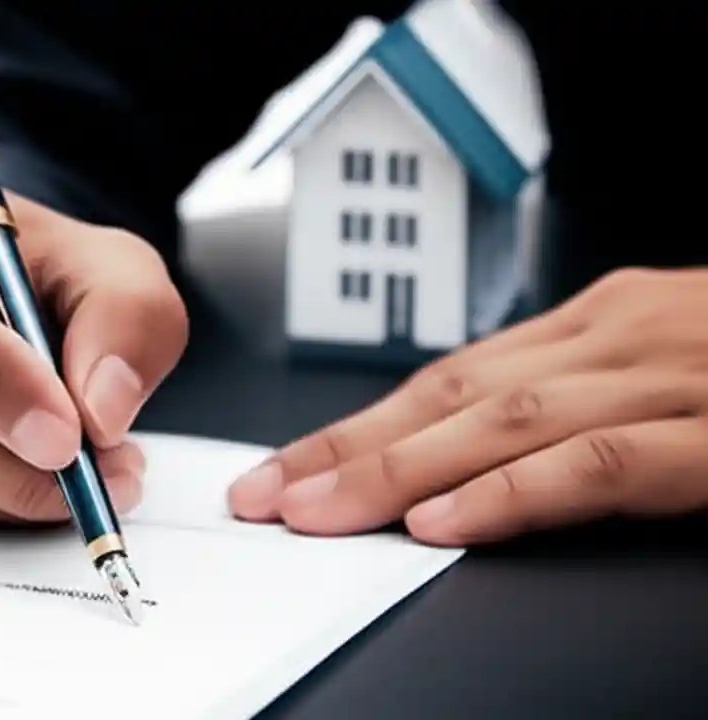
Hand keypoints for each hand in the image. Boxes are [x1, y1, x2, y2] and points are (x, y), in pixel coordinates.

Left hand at [228, 267, 707, 544]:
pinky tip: (444, 522)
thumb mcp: (656, 365)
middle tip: (267, 495)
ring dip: (396, 470)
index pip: (444, 378)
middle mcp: (614, 338)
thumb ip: (571, 398)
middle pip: (448, 398)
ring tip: (317, 512)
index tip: (285, 465)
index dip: (354, 425)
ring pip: (501, 423)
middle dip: (346, 450)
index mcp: (594, 326)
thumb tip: (463, 456)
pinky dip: (512, 493)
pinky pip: (597, 464)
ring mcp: (667, 378)